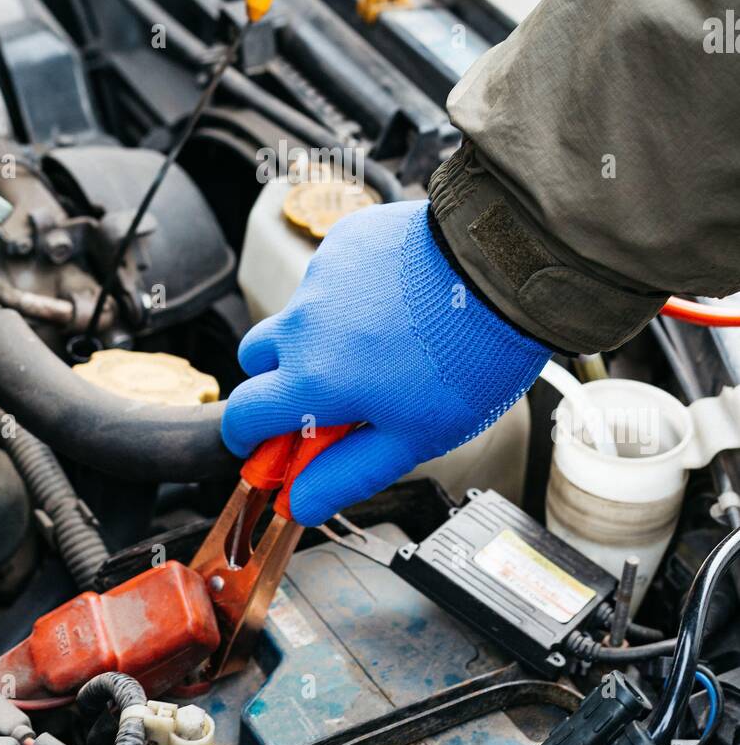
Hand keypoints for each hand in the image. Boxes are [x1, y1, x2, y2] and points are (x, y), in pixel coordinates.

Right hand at [222, 200, 547, 524]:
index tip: (266, 444)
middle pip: (256, 360)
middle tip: (329, 395)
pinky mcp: (345, 241)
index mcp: (311, 380)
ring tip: (384, 344)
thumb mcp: (412, 438)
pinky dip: (350, 294)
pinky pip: (329, 275)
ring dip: (321, 335)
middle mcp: (302, 323)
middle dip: (278, 382)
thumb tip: (301, 504)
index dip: (247, 437)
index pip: (243, 416)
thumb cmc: (467, 358)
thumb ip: (345, 474)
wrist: (501, 272)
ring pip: (298, 315)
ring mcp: (321, 276)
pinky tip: (396, 301)